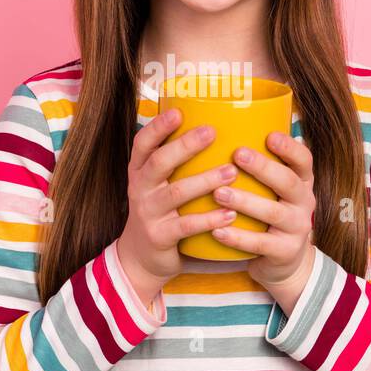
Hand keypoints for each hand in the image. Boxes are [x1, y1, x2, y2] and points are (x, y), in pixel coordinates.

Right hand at [115, 107, 240, 302]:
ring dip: (205, 181)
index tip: (178, 112)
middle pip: (159, 162)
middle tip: (212, 132)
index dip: (157, 127)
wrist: (139, 259)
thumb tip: (217, 129)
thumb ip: (176, 164)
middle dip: (185, 146)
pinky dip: (209, 219)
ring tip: (231, 171)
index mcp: (139, 171)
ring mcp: (148, 213)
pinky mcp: (159, 236)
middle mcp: (140, 189)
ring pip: (176, 193)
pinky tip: (229, 213)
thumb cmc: (160, 212)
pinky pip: (186, 226)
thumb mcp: (158, 186)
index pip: (142, 143)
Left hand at [210, 131, 316, 304]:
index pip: (303, 160)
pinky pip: (260, 244)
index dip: (289, 147)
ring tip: (219, 193)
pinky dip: (238, 238)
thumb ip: (262, 168)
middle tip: (236, 154)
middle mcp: (304, 202)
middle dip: (263, 168)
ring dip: (246, 201)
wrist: (286, 263)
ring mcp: (297, 228)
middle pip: (288, 182)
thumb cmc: (270, 215)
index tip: (269, 135)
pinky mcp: (285, 252)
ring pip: (273, 212)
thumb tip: (228, 128)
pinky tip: (217, 231)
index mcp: (302, 182)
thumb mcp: (274, 191)